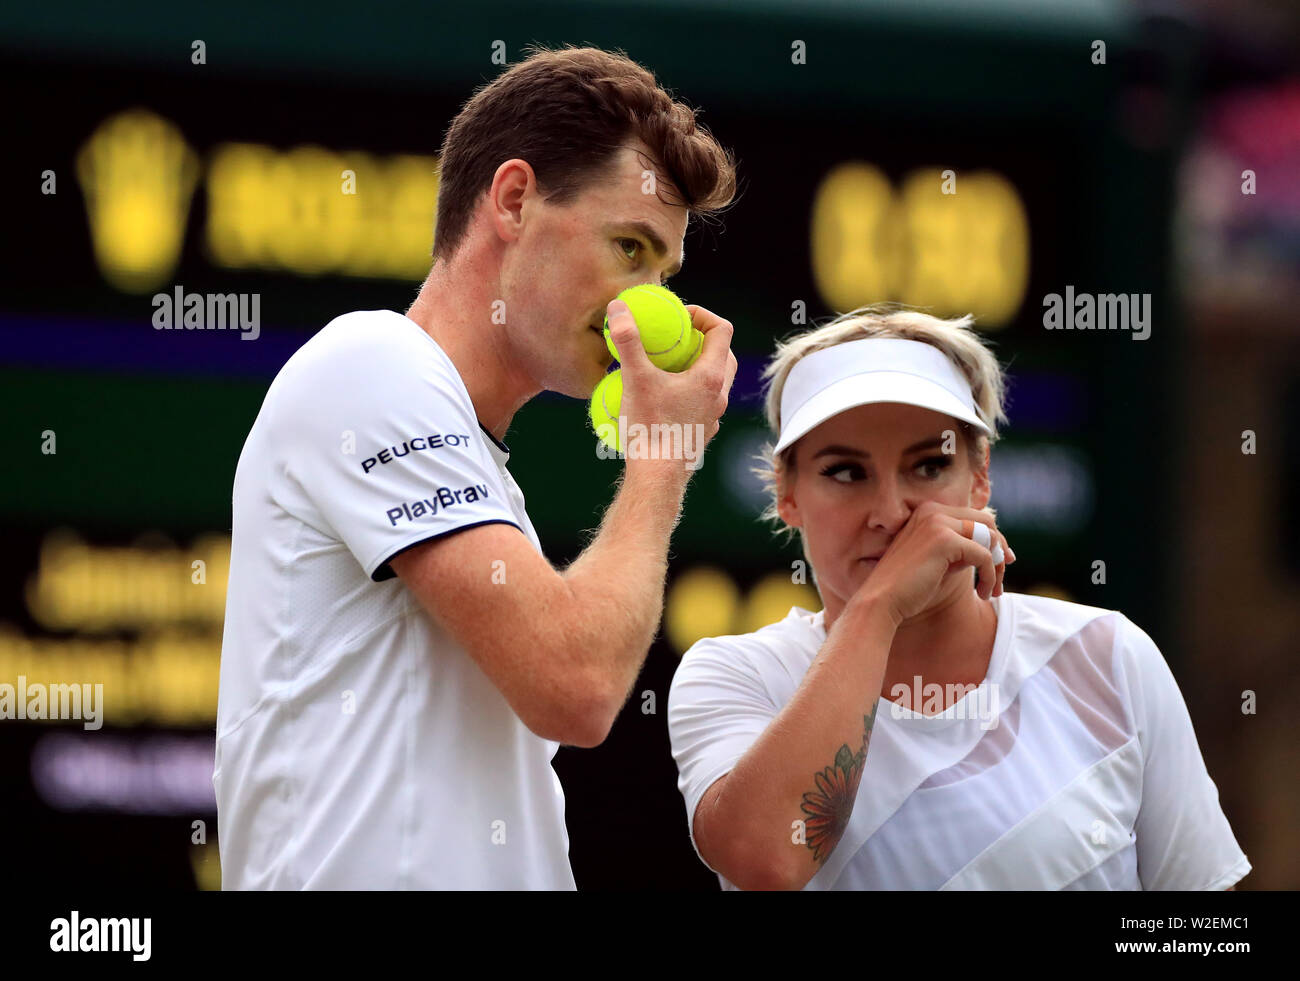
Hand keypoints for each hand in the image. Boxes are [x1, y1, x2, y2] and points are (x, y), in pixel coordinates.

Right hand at [605, 299, 736, 456]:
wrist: (657, 477)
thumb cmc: (650, 428)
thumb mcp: (635, 378)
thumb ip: (628, 340)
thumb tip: (618, 306)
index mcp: (712, 377)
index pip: (721, 329)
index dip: (702, 314)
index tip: (677, 316)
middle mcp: (720, 395)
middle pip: (723, 353)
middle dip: (701, 338)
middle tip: (674, 336)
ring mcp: (713, 415)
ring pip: (715, 380)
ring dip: (696, 365)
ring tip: (667, 364)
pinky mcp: (702, 431)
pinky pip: (703, 401)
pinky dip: (689, 389)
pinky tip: (663, 395)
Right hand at [853, 501, 1015, 626]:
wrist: (882, 601)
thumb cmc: (908, 587)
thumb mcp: (939, 561)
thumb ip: (960, 548)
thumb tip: (995, 546)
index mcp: (928, 511)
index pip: (975, 517)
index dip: (994, 538)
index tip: (1003, 561)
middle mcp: (933, 510)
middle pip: (986, 522)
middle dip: (1000, 548)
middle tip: (1003, 574)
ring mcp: (937, 522)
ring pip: (988, 538)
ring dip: (996, 565)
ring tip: (993, 590)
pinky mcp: (944, 540)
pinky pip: (983, 555)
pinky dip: (989, 576)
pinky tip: (983, 594)